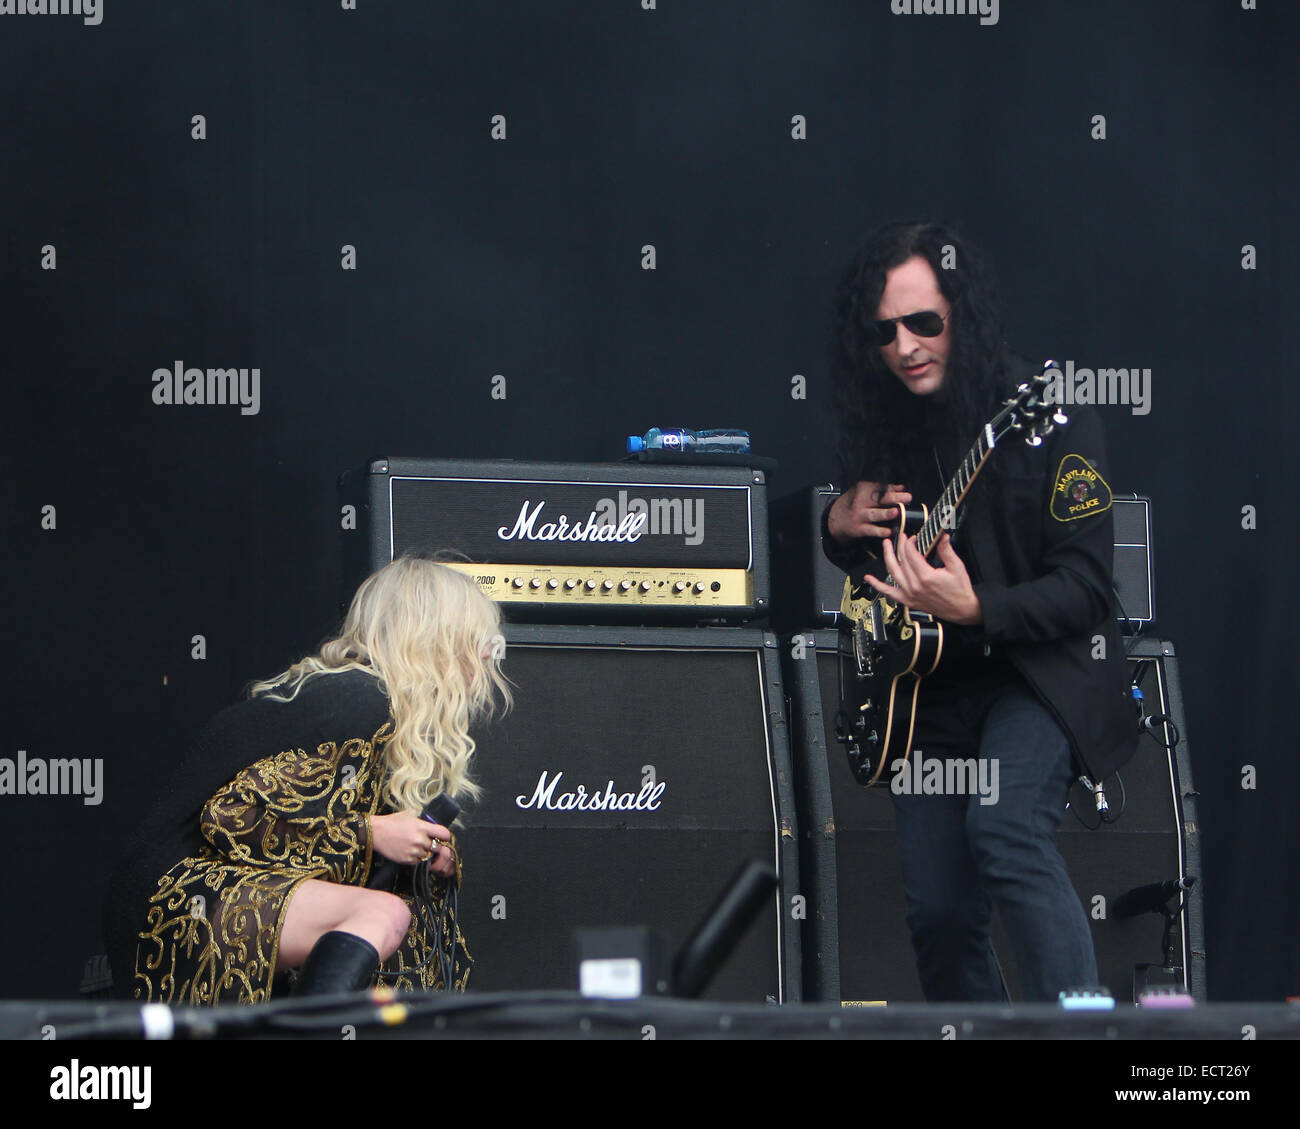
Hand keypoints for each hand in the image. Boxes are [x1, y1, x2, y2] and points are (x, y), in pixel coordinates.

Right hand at [371, 812, 454, 875]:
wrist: (376, 833)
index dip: (446, 836)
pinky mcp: (407, 860)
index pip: (445, 834)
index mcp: (422, 826)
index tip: (443, 837)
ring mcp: (414, 851)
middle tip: (431, 844)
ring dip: (426, 853)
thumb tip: (433, 821)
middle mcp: (420, 839)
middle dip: (436, 846)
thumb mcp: (410, 814)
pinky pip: (418, 862)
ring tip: (417, 846)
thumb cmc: (392, 822)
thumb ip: (423, 818)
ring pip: (428, 856)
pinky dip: (417, 858)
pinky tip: (410, 851)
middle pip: (438, 848)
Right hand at [828, 481, 912, 541]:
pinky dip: (880, 531)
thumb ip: (883, 489)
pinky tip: (888, 531)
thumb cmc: (854, 503)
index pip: (880, 488)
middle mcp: (861, 502)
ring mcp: (860, 516)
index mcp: (863, 490)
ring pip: (875, 515)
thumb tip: (901, 488)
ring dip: (886, 514)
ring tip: (896, 512)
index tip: (905, 490)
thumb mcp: (865, 491)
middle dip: (894, 498)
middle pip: (879, 500)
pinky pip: (871, 530)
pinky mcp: (859, 529)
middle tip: (907, 498)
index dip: (893, 489)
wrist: (835, 518)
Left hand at [863, 532, 983, 625]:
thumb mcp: (956, 567)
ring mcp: (909, 594)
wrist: (962, 610)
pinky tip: (869, 579)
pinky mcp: (907, 601)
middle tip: (900, 536)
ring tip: (886, 545)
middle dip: (900, 545)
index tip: (914, 537)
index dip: (910, 542)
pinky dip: (877, 585)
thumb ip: (946, 550)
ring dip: (887, 557)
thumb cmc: (960, 590)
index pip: (911, 554)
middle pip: (901, 560)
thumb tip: (942, 536)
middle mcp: (914, 586)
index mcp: (926, 577)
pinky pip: (888, 592)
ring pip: (892, 572)